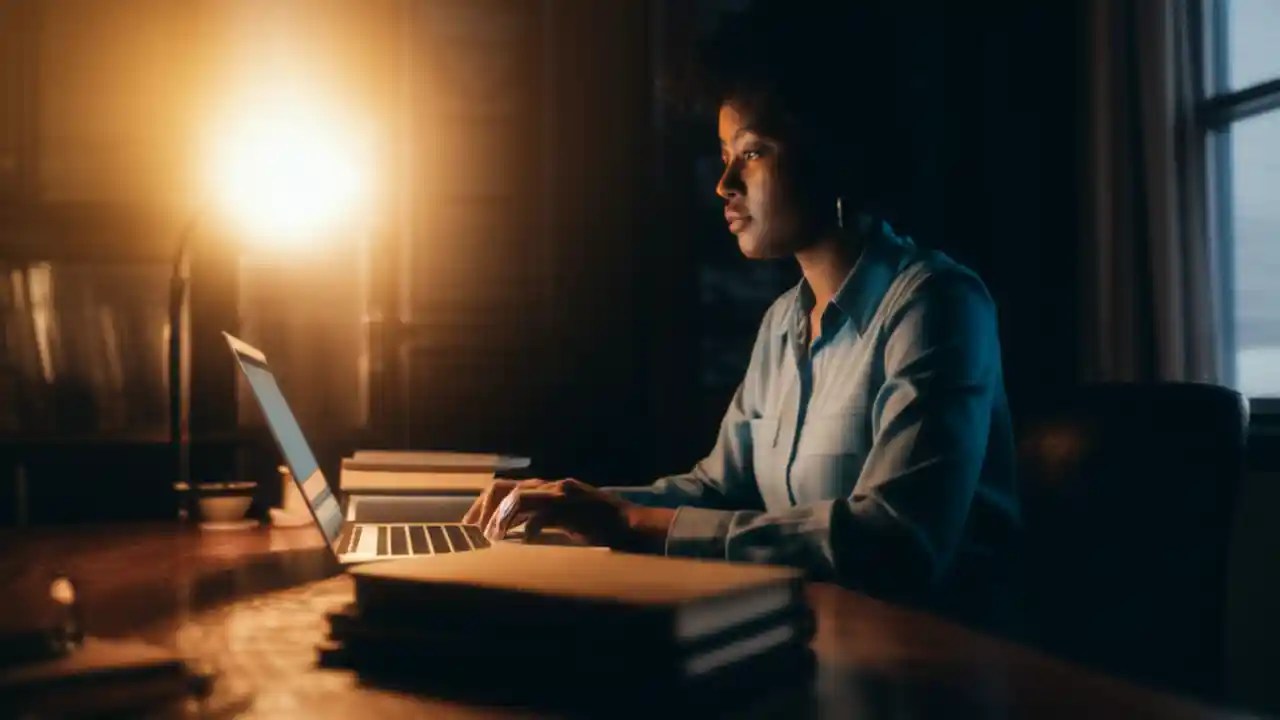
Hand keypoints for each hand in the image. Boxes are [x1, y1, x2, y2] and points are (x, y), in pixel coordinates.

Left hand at [461, 478, 673, 551]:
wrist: (631, 526)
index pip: (506, 487)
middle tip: (474, 530)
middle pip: (505, 488)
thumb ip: (543, 519)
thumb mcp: (564, 521)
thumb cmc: (600, 528)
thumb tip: (517, 533)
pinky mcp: (572, 508)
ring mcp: (562, 495)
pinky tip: (524, 541)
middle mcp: (552, 486)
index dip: (484, 503)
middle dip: (485, 508)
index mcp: (548, 488)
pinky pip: (543, 514)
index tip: (472, 524)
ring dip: (501, 518)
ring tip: (492, 536)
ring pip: (519, 497)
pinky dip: (529, 528)